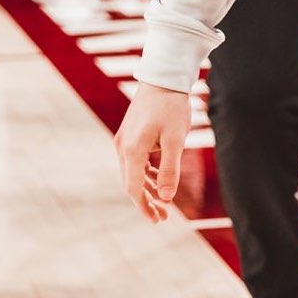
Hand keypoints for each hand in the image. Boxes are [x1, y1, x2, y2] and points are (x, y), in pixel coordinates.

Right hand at [114, 83, 191, 222]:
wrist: (163, 77)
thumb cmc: (171, 107)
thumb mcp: (175, 139)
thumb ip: (170, 169)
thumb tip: (167, 198)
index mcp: (132, 150)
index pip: (133, 188)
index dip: (145, 207)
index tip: (158, 219)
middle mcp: (123, 146)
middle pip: (131, 182)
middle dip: (146, 200)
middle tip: (164, 216)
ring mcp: (124, 139)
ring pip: (133, 172)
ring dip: (147, 187)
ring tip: (164, 200)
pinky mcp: (129, 133)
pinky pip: (135, 160)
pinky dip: (145, 172)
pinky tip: (158, 178)